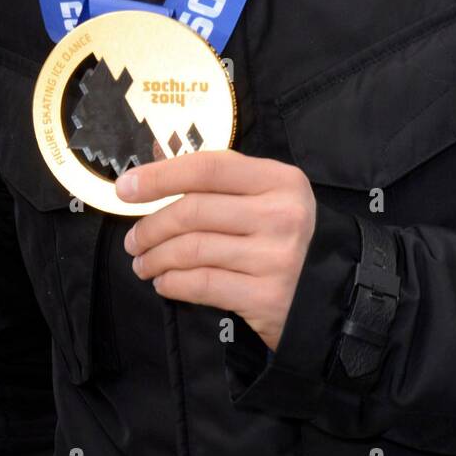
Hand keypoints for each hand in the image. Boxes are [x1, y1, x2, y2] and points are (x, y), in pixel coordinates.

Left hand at [118, 149, 316, 351]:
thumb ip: (217, 179)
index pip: (208, 168)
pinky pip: (203, 284)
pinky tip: (164, 282)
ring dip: (156, 257)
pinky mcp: (266, 297)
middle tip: (133, 239)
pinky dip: (173, 283)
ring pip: (193, 250)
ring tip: (143, 262)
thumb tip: (156, 159)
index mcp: (279, 180)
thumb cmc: (285, 235)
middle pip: (194, 211)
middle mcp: (280, 214)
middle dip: (152, 226)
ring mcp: (275, 257)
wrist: (330, 292)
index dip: (161, 176)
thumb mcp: (264, 196)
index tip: (125, 188)